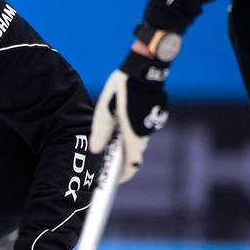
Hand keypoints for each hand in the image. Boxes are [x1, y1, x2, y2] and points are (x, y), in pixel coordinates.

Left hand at [90, 50, 169, 182]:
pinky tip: (119, 119)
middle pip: (133, 152)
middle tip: (105, 155)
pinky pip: (140, 128)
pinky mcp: (154, 115)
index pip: (131, 165)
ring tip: (108, 135)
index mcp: (133, 136)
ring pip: (136, 139)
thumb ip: (100, 132)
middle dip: (120, 156)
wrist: (143, 70)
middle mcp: (145, 133)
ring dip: (124, 140)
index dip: (123, 175)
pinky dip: (130, 129)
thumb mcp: (104, 110)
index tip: (114, 180)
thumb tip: (95, 149)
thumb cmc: (121, 89)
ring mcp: (151, 124)